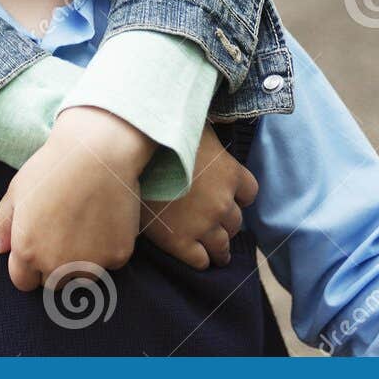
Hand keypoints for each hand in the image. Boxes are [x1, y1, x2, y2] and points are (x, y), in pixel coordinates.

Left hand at [0, 106, 154, 290]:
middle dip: (54, 266)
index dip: (28, 266)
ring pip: (82, 279)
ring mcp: (90, 263)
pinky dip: (108, 248)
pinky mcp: (118, 255)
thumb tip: (2, 249)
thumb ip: (4, 224)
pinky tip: (104, 220)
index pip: (23, 282)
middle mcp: (57, 265)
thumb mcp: (16, 191)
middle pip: (53, 283)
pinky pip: (110, 262)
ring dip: (81, 264)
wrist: (96, 153)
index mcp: (27, 251)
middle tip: (63, 235)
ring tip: (83, 230)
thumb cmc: (51, 168)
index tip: (38, 247)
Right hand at [139, 123, 257, 269]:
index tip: (229, 196)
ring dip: (220, 248)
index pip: (250, 192)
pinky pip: (201, 260)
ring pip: (222, 246)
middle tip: (214, 221)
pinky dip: (202, 259)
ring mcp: (203, 225)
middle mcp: (222, 202)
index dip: (239, 195)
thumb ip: (208, 132)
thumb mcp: (194, 126)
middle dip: (226, 221)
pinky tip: (197, 256)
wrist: (128, 157)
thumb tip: (217, 118)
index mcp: (230, 174)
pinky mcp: (180, 242)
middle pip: (236, 221)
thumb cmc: (160, 136)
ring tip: (216, 251)